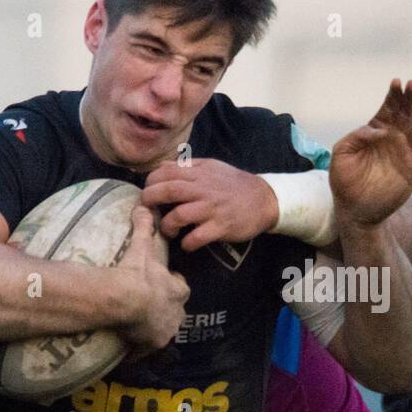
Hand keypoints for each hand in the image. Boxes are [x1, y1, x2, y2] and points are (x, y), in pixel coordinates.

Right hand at [114, 205, 188, 354]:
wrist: (125, 299)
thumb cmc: (137, 271)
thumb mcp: (141, 246)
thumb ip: (143, 227)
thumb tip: (143, 206)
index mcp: (178, 290)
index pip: (181, 287)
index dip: (171, 284)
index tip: (159, 282)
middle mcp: (177, 312)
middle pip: (175, 311)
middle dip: (165, 308)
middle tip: (148, 305)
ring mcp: (167, 329)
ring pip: (164, 330)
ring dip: (155, 328)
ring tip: (139, 325)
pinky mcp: (154, 343)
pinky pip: (148, 348)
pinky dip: (142, 349)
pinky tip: (133, 348)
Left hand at [141, 159, 278, 251]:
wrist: (265, 199)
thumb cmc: (235, 184)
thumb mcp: (212, 167)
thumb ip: (187, 167)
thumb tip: (162, 166)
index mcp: (199, 173)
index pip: (166, 172)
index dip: (151, 181)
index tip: (148, 191)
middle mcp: (203, 189)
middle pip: (168, 190)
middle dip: (150, 200)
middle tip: (147, 210)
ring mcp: (212, 209)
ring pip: (179, 215)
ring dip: (167, 225)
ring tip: (167, 230)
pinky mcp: (221, 227)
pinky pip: (197, 237)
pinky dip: (187, 243)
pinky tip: (186, 244)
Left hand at [329, 79, 411, 227]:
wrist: (356, 210)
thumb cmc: (344, 182)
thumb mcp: (341, 154)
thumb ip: (356, 137)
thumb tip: (379, 129)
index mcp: (377, 131)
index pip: (388, 108)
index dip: (394, 95)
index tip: (397, 83)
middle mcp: (394, 138)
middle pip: (407, 114)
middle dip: (410, 99)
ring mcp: (407, 153)